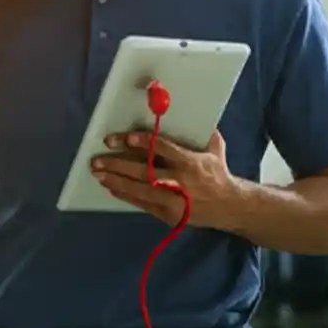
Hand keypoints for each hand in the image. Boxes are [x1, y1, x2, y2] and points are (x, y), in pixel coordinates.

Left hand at [91, 129, 243, 229]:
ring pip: (140, 190)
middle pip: (144, 172)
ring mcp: (173, 200)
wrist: (230, 207)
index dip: (142, 143)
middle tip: (97, 160)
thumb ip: (203, 133)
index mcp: (190, 163)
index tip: (124, 138)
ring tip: (98, 174)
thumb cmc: (219, 174)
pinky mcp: (169, 214)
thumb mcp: (216, 150)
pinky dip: (126, 195)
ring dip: (117, 181)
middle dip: (118, 165)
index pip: (163, 150)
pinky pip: (143, 204)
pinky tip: (112, 187)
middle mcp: (180, 182)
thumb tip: (193, 113)